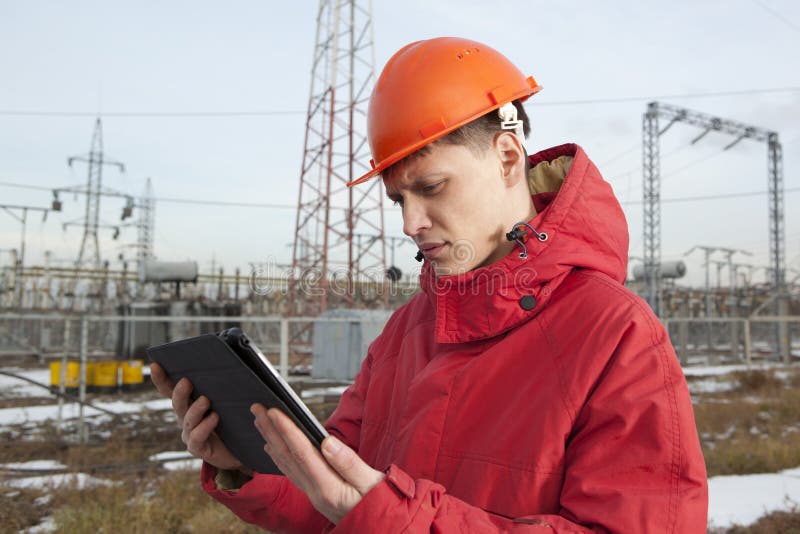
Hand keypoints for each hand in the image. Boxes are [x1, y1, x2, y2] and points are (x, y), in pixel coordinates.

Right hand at [150, 363, 247, 473]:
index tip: (156, 365)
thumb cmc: (231, 420)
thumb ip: (219, 387)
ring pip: (188, 420)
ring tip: (206, 401)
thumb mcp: (225, 400)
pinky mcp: (198, 448)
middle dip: (180, 392)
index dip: (161, 379)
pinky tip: (214, 418)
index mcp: (188, 403)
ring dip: (195, 409)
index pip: (170, 390)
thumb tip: (224, 365)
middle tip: (186, 382)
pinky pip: (197, 438)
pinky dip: (204, 427)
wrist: (238, 449)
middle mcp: (185, 417)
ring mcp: (189, 433)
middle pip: (178, 403)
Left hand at [251, 404, 383, 523]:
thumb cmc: (382, 505)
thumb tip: (328, 442)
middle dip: (271, 430)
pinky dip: (279, 457)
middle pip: (288, 456)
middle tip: (257, 408)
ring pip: (286, 463)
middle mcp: (316, 492)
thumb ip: (350, 464)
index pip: (302, 453)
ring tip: (260, 422)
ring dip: (271, 440)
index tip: (275, 412)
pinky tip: (273, 448)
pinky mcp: (317, 493)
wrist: (382, 530)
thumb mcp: (373, 484)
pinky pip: (291, 472)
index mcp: (329, 488)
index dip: (287, 430)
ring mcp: (314, 494)